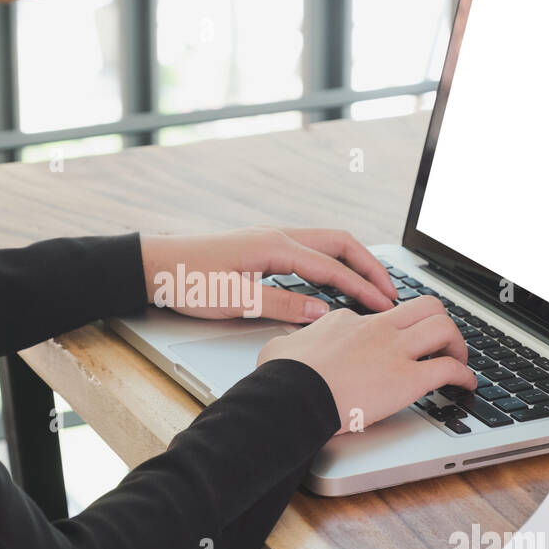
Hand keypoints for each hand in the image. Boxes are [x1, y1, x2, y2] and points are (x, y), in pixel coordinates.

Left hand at [140, 227, 396, 322]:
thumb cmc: (187, 280)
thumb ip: (281, 305)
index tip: (386, 305)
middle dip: (370, 267)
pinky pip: (310, 252)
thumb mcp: (235, 299)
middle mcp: (278, 236)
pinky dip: (332, 265)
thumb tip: (322, 312)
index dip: (363, 287)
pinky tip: (335, 283)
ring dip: (353, 264)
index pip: (332, 267)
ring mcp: (271, 240)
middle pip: (340, 244)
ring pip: (327, 245)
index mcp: (275, 246)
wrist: (156, 265)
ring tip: (373, 287)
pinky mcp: (263, 249)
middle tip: (392, 291)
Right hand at [257, 297, 473, 433]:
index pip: (382, 315)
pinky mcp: (408, 379)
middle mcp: (377, 329)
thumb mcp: (283, 346)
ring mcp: (394, 351)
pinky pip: (449, 368)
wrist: (292, 395)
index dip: (395, 330)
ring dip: (457, 344)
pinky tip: (466, 384)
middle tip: (442, 342)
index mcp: (349, 321)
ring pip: (444, 328)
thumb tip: (289, 345)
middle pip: (426, 306)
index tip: (397, 343)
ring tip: (458, 359)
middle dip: (440, 322)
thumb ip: (296, 341)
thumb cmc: (283, 377)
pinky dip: (464, 375)